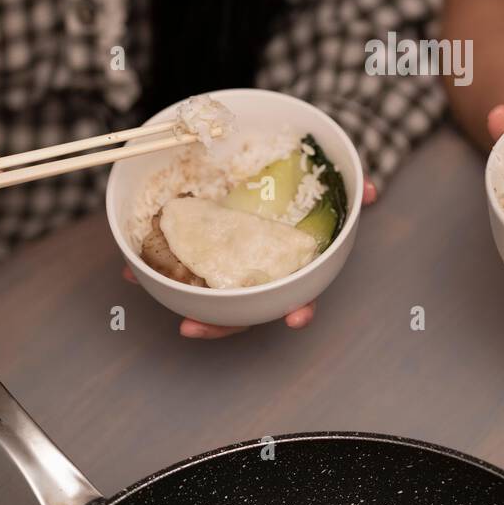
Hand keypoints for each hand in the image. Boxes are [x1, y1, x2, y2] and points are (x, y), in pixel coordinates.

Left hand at [126, 177, 378, 337]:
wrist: (293, 177)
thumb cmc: (312, 195)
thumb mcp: (337, 189)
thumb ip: (355, 191)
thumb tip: (371, 190)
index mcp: (292, 267)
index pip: (299, 296)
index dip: (297, 309)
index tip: (295, 318)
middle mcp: (261, 274)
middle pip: (241, 310)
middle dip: (216, 324)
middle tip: (192, 327)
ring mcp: (232, 267)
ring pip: (204, 293)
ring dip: (172, 294)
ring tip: (140, 286)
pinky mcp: (205, 248)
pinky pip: (179, 263)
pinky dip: (154, 266)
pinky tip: (131, 262)